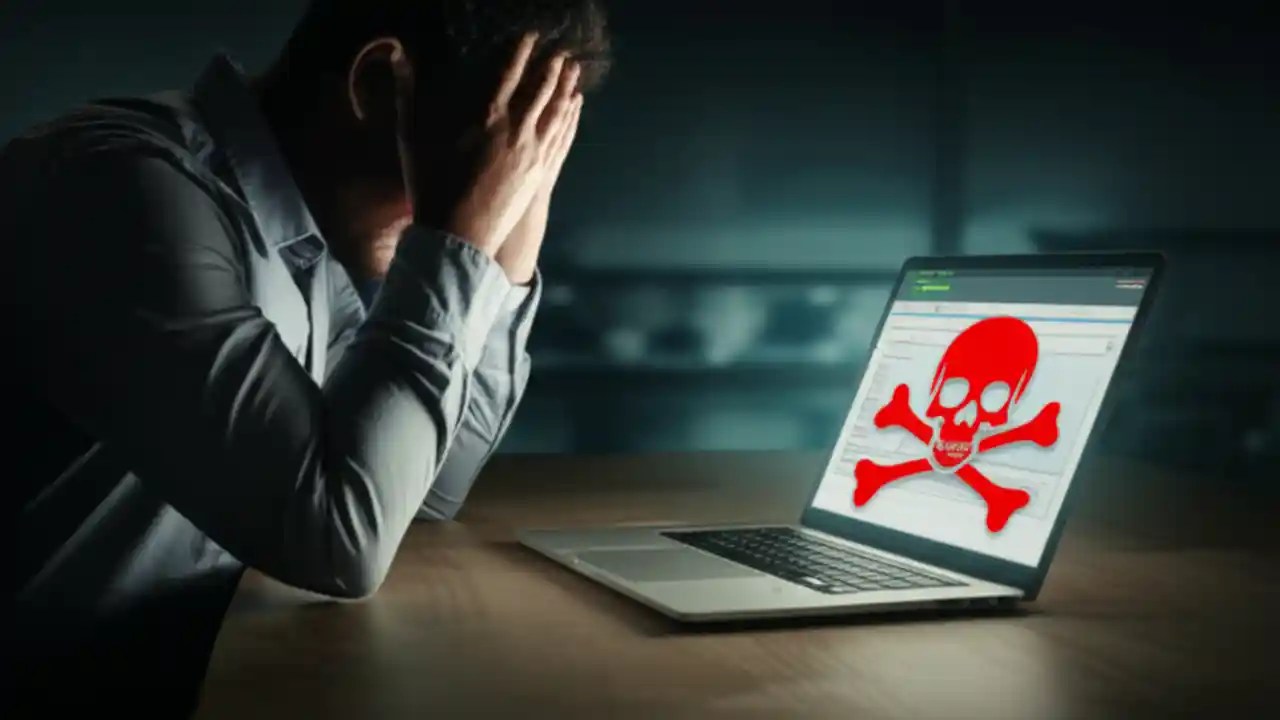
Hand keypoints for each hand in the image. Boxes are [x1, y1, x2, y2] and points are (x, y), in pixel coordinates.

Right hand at [395, 33, 580, 256]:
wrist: (459, 237)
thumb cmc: (432, 190)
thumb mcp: (412, 140)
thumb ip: (406, 96)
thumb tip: (397, 58)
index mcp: (485, 119)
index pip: (507, 76)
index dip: (520, 54)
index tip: (531, 38)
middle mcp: (515, 132)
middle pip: (540, 92)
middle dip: (551, 71)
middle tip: (562, 54)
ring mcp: (532, 155)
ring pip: (556, 114)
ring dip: (566, 91)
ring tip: (574, 74)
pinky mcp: (540, 176)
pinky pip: (561, 140)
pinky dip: (570, 120)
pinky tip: (574, 110)